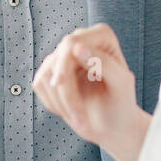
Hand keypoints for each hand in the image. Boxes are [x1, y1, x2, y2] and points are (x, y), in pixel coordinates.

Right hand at [32, 23, 148, 160]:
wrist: (110, 124)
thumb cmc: (121, 103)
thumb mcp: (121, 84)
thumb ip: (104, 63)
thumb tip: (77, 47)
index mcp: (101, 36)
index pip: (71, 42)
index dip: (63, 63)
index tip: (60, 83)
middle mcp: (80, 40)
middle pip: (57, 60)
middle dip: (67, 93)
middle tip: (78, 120)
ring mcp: (62, 56)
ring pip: (47, 75)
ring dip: (62, 103)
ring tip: (81, 119)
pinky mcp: (49, 72)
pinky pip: (40, 84)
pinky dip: (54, 104)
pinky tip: (72, 111)